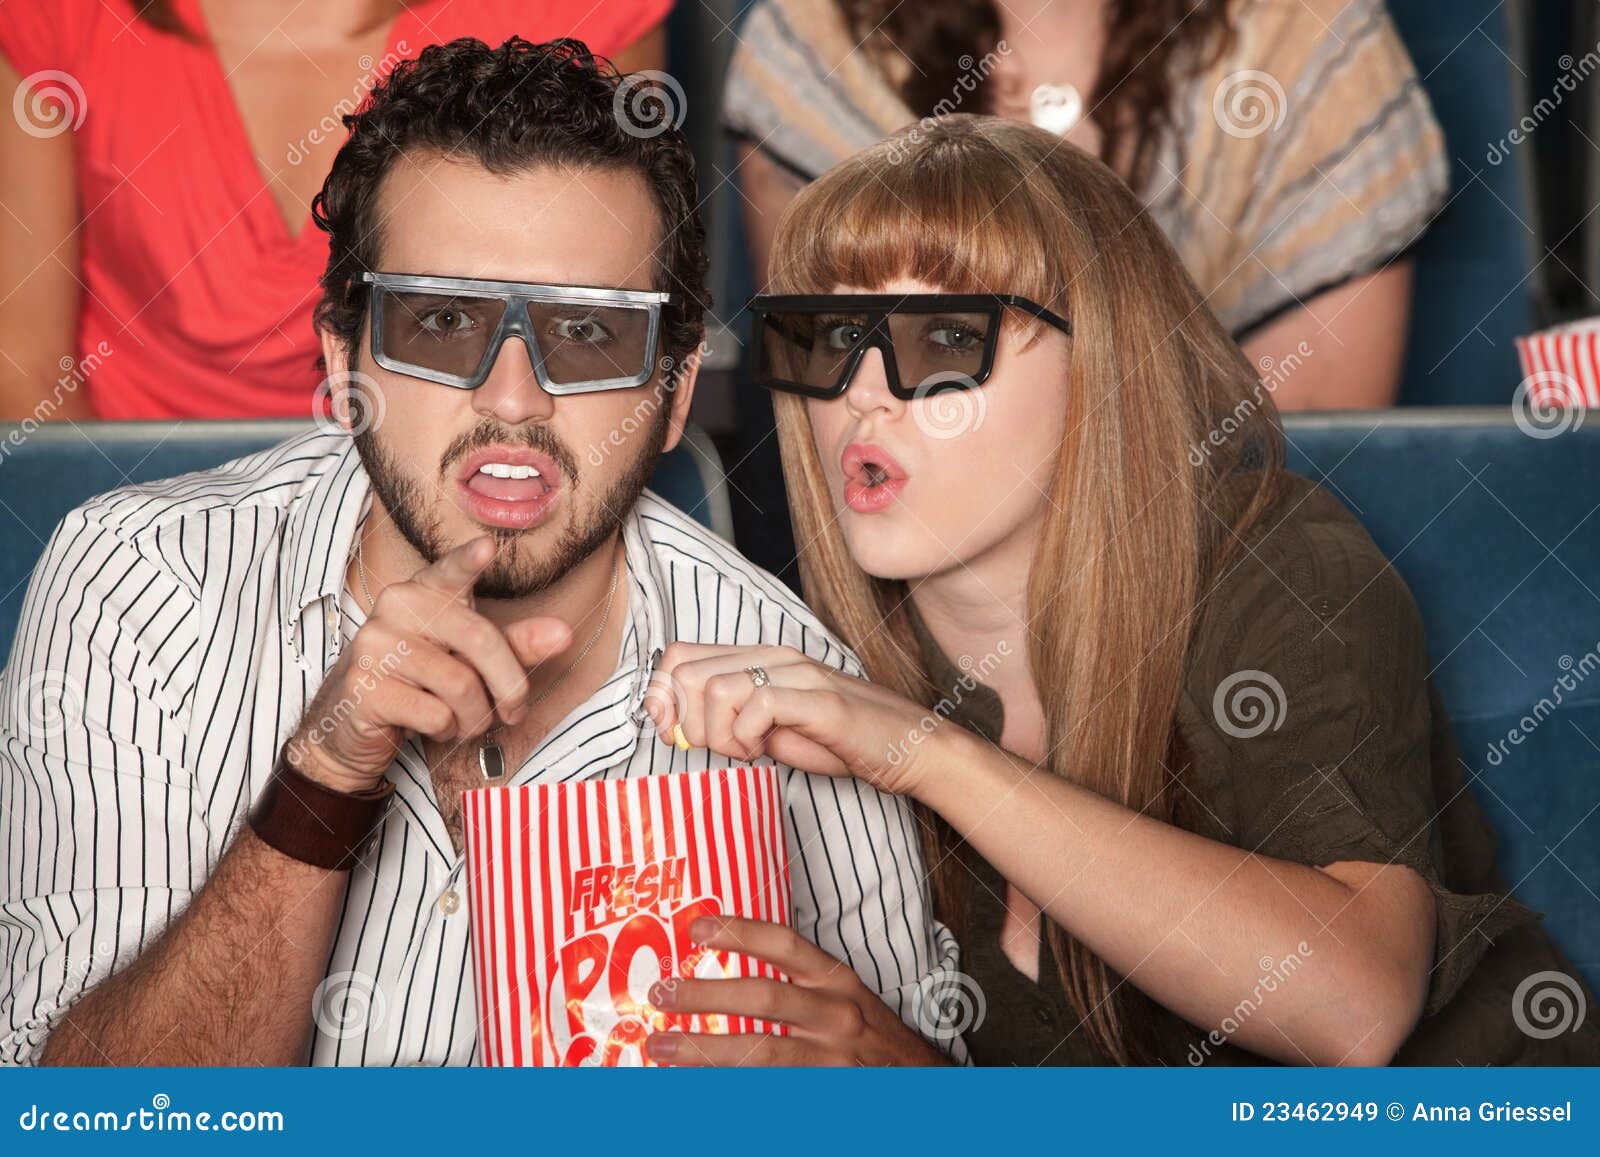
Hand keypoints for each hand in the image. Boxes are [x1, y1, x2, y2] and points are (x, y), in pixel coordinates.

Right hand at [287, 536, 572, 792]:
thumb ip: (515, 645)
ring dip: (476, 717)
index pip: (450, 571)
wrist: (349, 724)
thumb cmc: (420, 683)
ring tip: (466, 722)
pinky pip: (434, 713)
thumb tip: (563, 634)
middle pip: (479, 640)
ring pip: (460, 684)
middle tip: (514, 712)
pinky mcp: (363, 687)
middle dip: (510, 686)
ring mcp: (374, 646)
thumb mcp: (469, 660)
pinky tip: (434, 727)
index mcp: (424, 591)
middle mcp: (396, 608)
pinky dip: (447, 730)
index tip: (487, 547)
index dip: (468, 561)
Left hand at [642, 642, 946, 796]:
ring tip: (745, 752)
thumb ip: (735, 722)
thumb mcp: (774, 731)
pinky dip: (746, 738)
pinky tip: (763, 752)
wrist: (909, 747)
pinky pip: (757, 706)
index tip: (674, 734)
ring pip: (716, 689)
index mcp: (759, 658)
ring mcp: (798, 674)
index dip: (661, 697)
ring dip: (718, 734)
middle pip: (687, 672)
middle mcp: (774, 656)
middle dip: (685, 722)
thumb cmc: (843, 741)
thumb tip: (689, 729)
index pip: (679, 656)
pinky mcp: (819, 700)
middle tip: (714, 749)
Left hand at [642, 916, 949, 1066]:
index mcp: (837, 982)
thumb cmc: (871, 1037)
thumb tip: (722, 981)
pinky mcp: (825, 1094)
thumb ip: (794, 988)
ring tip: (660, 1047)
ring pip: (763, 1053)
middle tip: (660, 994)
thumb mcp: (842, 999)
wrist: (921, 1086)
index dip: (740, 932)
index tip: (696, 927)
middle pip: (764, 999)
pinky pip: (772, 1091)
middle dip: (707, 996)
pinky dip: (731, 1090)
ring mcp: (833, 1061)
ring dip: (705, 1050)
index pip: (785, 946)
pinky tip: (694, 1090)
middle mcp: (836, 1017)